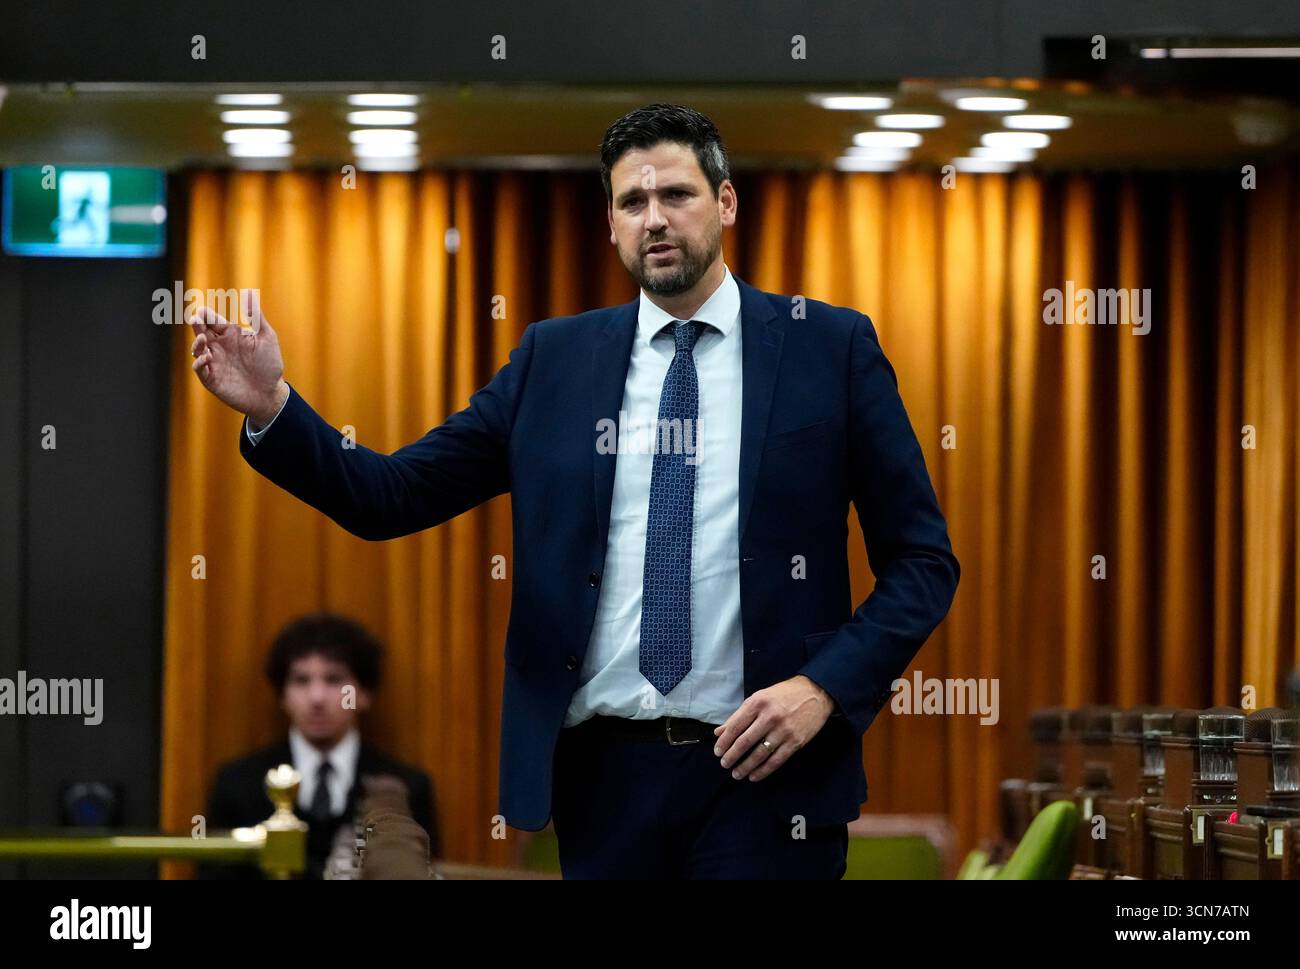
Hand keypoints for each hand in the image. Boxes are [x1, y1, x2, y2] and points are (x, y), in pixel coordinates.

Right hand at [187, 289, 287, 425]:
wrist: (271, 393)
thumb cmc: (270, 364)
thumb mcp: (267, 337)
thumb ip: (256, 316)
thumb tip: (249, 292)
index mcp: (230, 334)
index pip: (213, 321)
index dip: (205, 315)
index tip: (201, 310)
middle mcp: (219, 347)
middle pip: (201, 332)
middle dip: (196, 325)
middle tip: (195, 318)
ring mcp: (214, 363)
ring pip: (197, 349)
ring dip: (197, 343)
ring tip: (203, 339)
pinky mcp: (212, 379)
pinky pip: (200, 369)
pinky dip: (199, 362)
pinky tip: (207, 357)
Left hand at [712, 675, 834, 781]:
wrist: (815, 693)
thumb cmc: (784, 694)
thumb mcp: (759, 697)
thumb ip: (739, 715)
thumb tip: (719, 732)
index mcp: (758, 702)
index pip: (735, 726)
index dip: (724, 742)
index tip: (717, 752)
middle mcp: (770, 716)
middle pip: (745, 742)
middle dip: (732, 756)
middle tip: (724, 764)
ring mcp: (783, 730)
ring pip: (759, 754)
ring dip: (745, 766)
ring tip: (737, 774)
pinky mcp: (795, 742)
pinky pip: (776, 760)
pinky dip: (763, 771)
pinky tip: (754, 776)